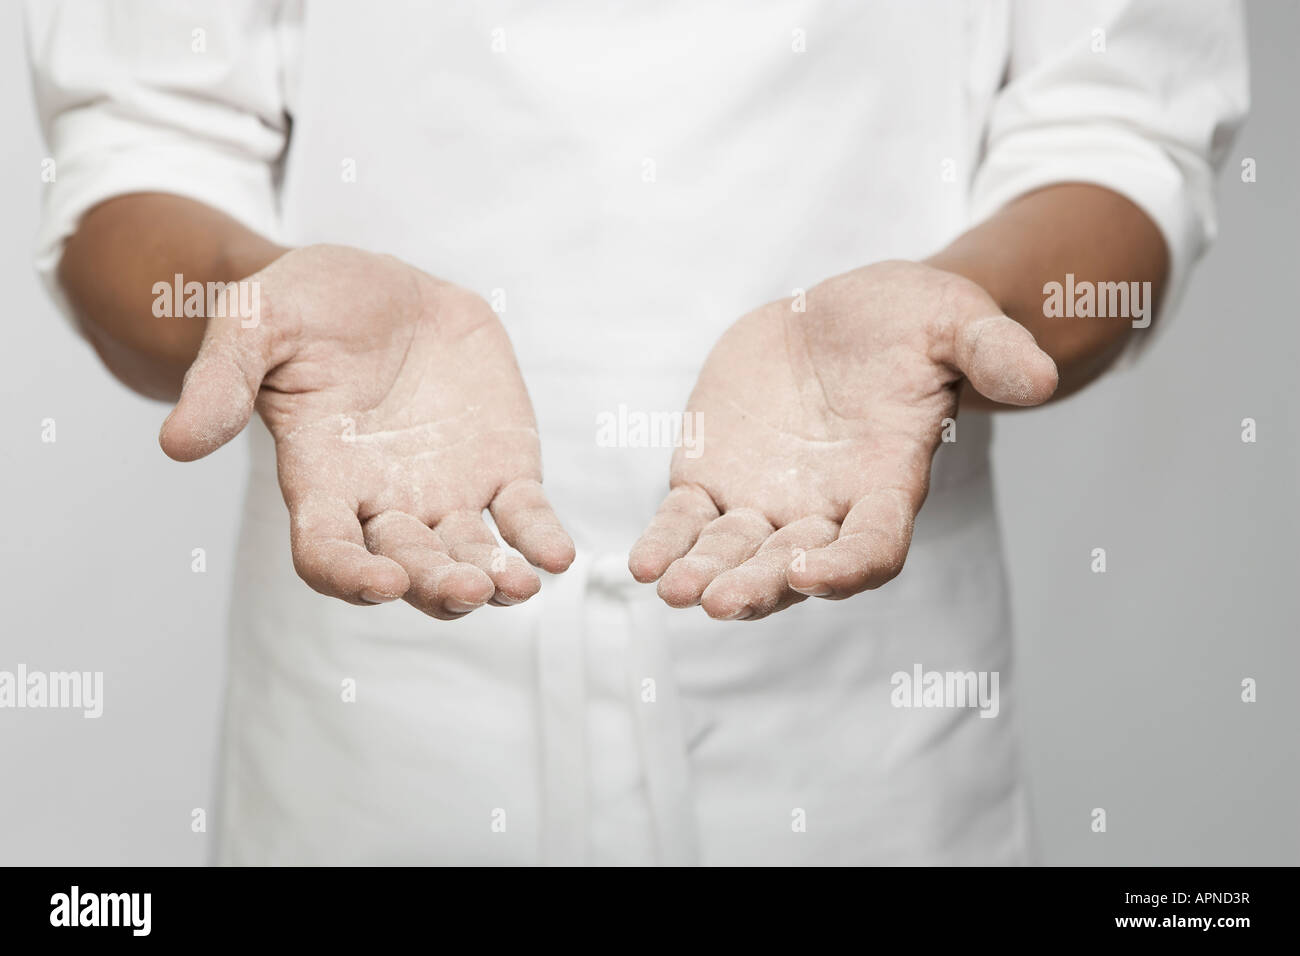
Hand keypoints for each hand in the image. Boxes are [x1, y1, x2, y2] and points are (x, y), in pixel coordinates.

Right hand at [160, 245, 573, 618]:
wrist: (379, 289)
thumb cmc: (305, 305)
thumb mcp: (253, 322)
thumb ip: (221, 380)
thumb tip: (175, 443)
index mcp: (320, 480)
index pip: (325, 552)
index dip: (350, 576)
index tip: (382, 582)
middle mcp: (384, 503)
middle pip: (409, 567)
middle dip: (437, 583)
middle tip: (467, 587)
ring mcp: (447, 493)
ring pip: (470, 557)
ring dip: (494, 578)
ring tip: (520, 585)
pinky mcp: (502, 468)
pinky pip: (524, 516)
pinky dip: (541, 539)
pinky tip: (559, 556)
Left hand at [628, 259, 1056, 619]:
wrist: (843, 318)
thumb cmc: (911, 325)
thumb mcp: (957, 320)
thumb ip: (992, 350)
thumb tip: (1038, 378)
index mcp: (886, 484)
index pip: (874, 546)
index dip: (848, 566)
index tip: (813, 571)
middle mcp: (824, 509)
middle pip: (793, 567)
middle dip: (758, 585)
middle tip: (720, 601)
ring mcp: (765, 501)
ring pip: (733, 555)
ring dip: (704, 576)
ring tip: (671, 588)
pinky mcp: (713, 477)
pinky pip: (686, 520)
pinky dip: (666, 542)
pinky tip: (643, 563)